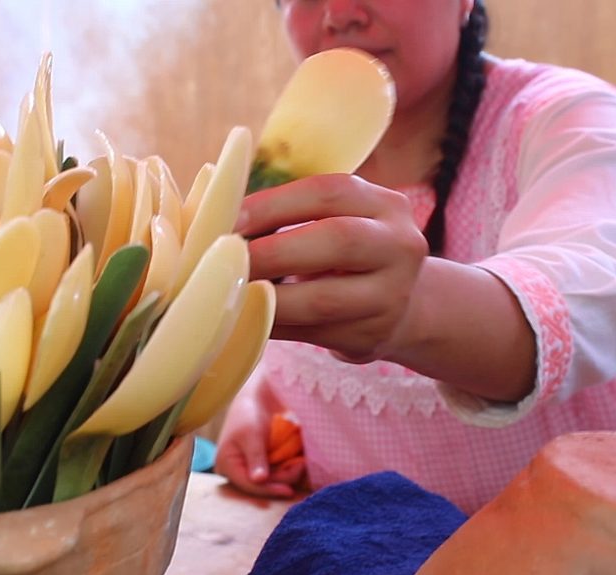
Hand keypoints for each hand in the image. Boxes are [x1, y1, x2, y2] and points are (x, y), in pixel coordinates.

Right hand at [215, 389, 303, 498]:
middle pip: (262, 485)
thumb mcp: (252, 436)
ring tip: (303, 462)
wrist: (256, 400)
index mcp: (226, 464)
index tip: (288, 490)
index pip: (247, 484)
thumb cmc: (249, 414)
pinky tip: (299, 461)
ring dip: (289, 473)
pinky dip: (288, 468)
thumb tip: (258, 480)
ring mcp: (249, 468)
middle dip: (283, 479)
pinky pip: (276, 472)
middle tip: (302, 467)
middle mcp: (236, 470)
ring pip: (272, 480)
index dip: (268, 490)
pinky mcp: (262, 465)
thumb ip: (256, 458)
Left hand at [235, 174, 427, 362]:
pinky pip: (310, 334)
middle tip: (224, 258)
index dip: (274, 203)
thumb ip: (288, 214)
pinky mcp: (370, 339)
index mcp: (386, 205)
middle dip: (273, 250)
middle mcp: (400, 247)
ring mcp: (391, 298)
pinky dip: (270, 325)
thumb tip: (213, 215)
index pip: (328, 193)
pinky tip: (242, 317)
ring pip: (322, 299)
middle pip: (338, 240)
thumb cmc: (345, 254)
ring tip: (228, 290)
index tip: (229, 216)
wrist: (402, 307)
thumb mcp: (334, 221)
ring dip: (266, 296)